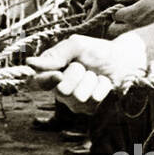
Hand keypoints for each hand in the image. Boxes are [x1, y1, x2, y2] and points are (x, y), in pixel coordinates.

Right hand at [27, 33, 146, 112]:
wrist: (123, 60)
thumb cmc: (97, 51)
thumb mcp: (76, 45)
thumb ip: (55, 54)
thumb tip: (30, 63)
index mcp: (51, 73)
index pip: (37, 82)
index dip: (45, 80)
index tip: (58, 74)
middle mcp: (59, 90)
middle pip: (62, 90)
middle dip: (77, 74)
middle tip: (84, 66)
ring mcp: (75, 102)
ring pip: (79, 96)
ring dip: (92, 80)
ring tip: (95, 74)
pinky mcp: (90, 109)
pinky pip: (95, 99)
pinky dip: (102, 86)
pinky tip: (104, 82)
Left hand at [107, 0, 153, 36]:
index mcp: (132, 14)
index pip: (114, 16)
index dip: (117, 11)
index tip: (124, 8)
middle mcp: (133, 26)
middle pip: (112, 30)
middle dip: (115, 24)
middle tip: (123, 19)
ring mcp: (139, 35)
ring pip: (121, 38)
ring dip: (121, 31)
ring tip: (130, 25)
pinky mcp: (146, 40)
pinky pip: (132, 42)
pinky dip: (131, 36)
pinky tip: (139, 29)